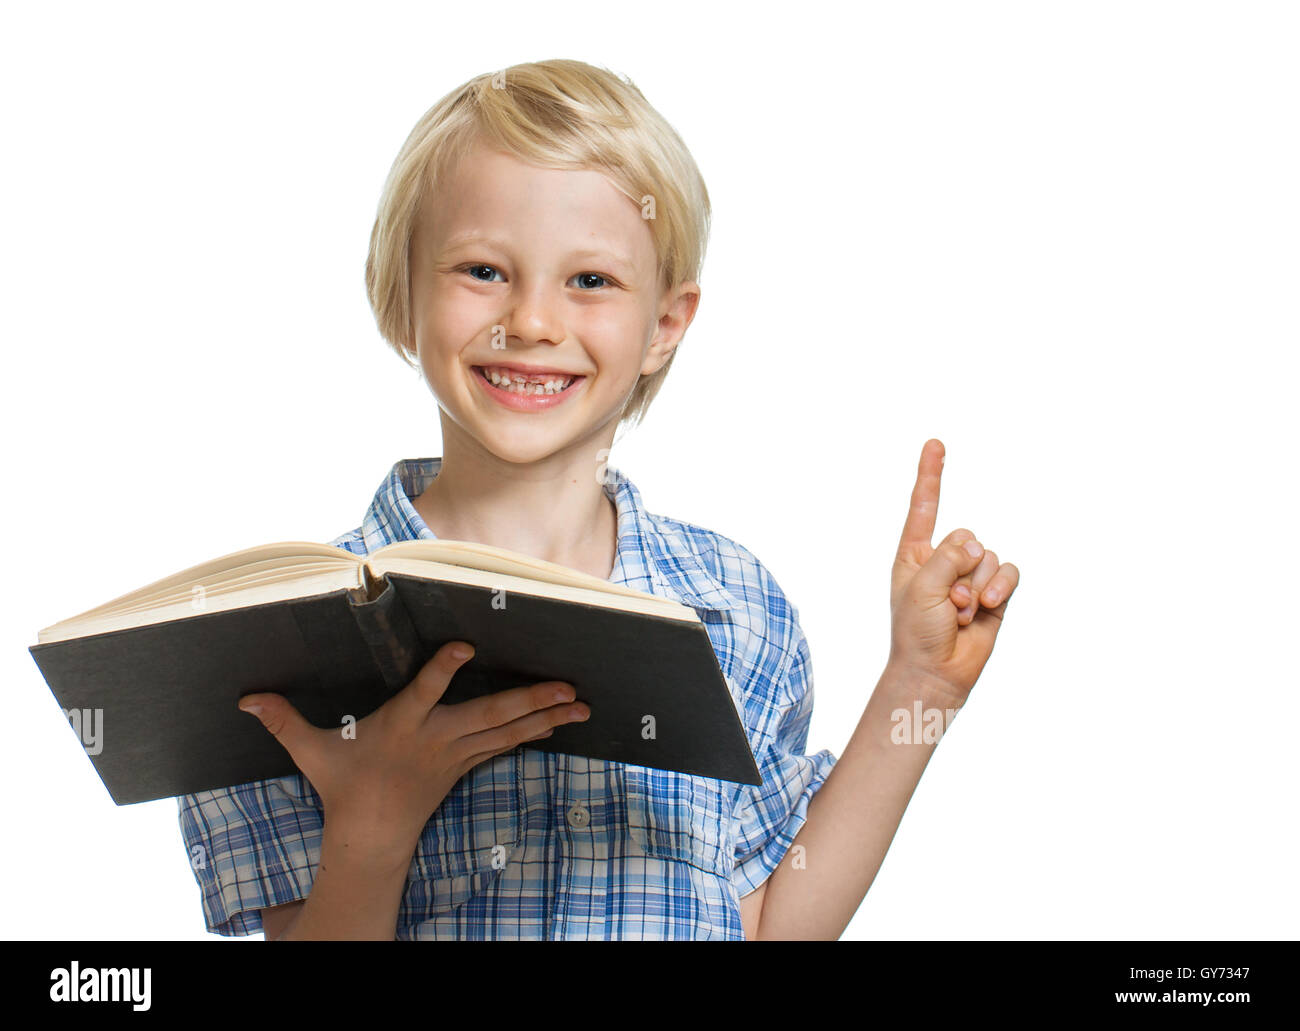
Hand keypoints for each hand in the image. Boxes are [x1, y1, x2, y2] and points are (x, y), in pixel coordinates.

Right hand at [235, 641, 589, 862]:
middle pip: (488, 715)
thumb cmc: (344, 785)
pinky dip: (535, 730)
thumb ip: (284, 720)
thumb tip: (244, 698)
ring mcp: (457, 753)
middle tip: (567, 685)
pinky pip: (507, 744)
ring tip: (582, 703)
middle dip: (530, 701)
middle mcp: (437, 738)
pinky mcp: (467, 763)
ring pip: (508, 730)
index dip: (444, 670)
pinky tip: (562, 720)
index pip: (424, 692)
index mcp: (402, 726)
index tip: (465, 646)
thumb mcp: (312, 753)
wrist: (372, 835)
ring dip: (546, 715)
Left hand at [888, 439, 1019, 703]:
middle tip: (945, 603)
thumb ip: (948, 555)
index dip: (931, 475)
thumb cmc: (916, 630)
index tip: (935, 443)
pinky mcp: (995, 594)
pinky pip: (1008, 572)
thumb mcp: (921, 585)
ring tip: (960, 613)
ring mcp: (970, 577)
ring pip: (988, 556)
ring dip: (976, 587)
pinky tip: (987, 608)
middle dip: (959, 569)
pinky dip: (1000, 588)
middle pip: (965, 536)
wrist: (937, 671)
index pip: (924, 507)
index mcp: (914, 554)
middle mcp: (942, 560)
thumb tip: (976, 548)